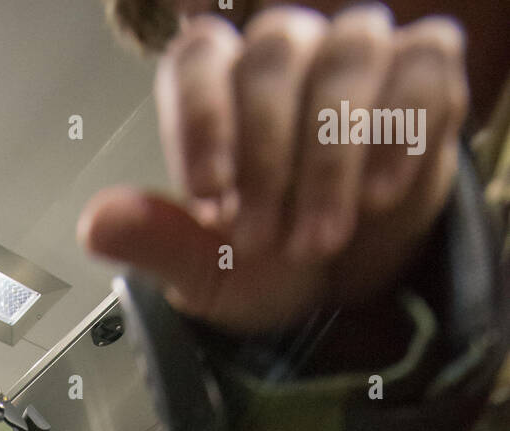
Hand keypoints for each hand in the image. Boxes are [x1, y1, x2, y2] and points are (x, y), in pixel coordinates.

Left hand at [79, 5, 468, 331]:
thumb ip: (157, 243)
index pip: (202, 59)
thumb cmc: (271, 263)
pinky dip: (402, 131)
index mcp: (220, 86)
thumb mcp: (207, 273)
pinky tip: (381, 194)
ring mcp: (356, 56)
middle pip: (273, 60)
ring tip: (318, 240)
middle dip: (268, 158)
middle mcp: (285, 54)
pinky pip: (421, 70)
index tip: (208, 195)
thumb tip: (96, 226)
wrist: (348, 287)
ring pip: (346, 64)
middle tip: (263, 240)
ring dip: (330, 162)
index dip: (202, 120)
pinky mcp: (422, 75)